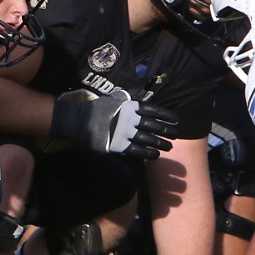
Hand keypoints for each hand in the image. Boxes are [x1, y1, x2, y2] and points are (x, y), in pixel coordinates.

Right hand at [50, 92, 176, 157]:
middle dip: (167, 131)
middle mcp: (130, 119)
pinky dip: (149, 153)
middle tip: (175, 135)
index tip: (175, 120)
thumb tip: (133, 99)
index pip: (153, 111)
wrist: (78, 121)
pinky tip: (155, 155)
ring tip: (169, 147)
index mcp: (129, 107)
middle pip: (154, 126)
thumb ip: (125, 100)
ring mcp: (125, 133)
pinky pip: (138, 151)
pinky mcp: (119, 146)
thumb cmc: (94, 109)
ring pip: (149, 139)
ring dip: (161, 144)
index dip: (166, 116)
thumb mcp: (111, 100)